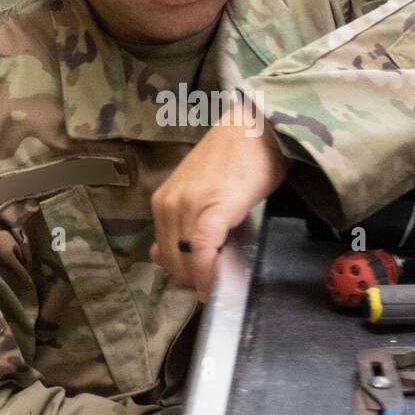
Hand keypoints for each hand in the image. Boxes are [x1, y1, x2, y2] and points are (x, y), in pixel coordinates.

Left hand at [150, 101, 287, 301]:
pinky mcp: (211, 209)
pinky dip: (206, 269)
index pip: (163, 251)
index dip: (180, 273)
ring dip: (199, 278)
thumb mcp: (199, 190)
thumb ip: (182, 221)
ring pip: (184, 258)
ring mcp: (187, 206)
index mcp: (162, 201)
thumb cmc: (236, 157)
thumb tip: (159, 255)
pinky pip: (201, 250)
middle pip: (172, 259)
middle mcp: (167, 204)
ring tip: (216, 285)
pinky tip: (215, 281)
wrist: (256, 128)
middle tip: (211, 287)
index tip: (197, 286)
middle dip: (190, 278)